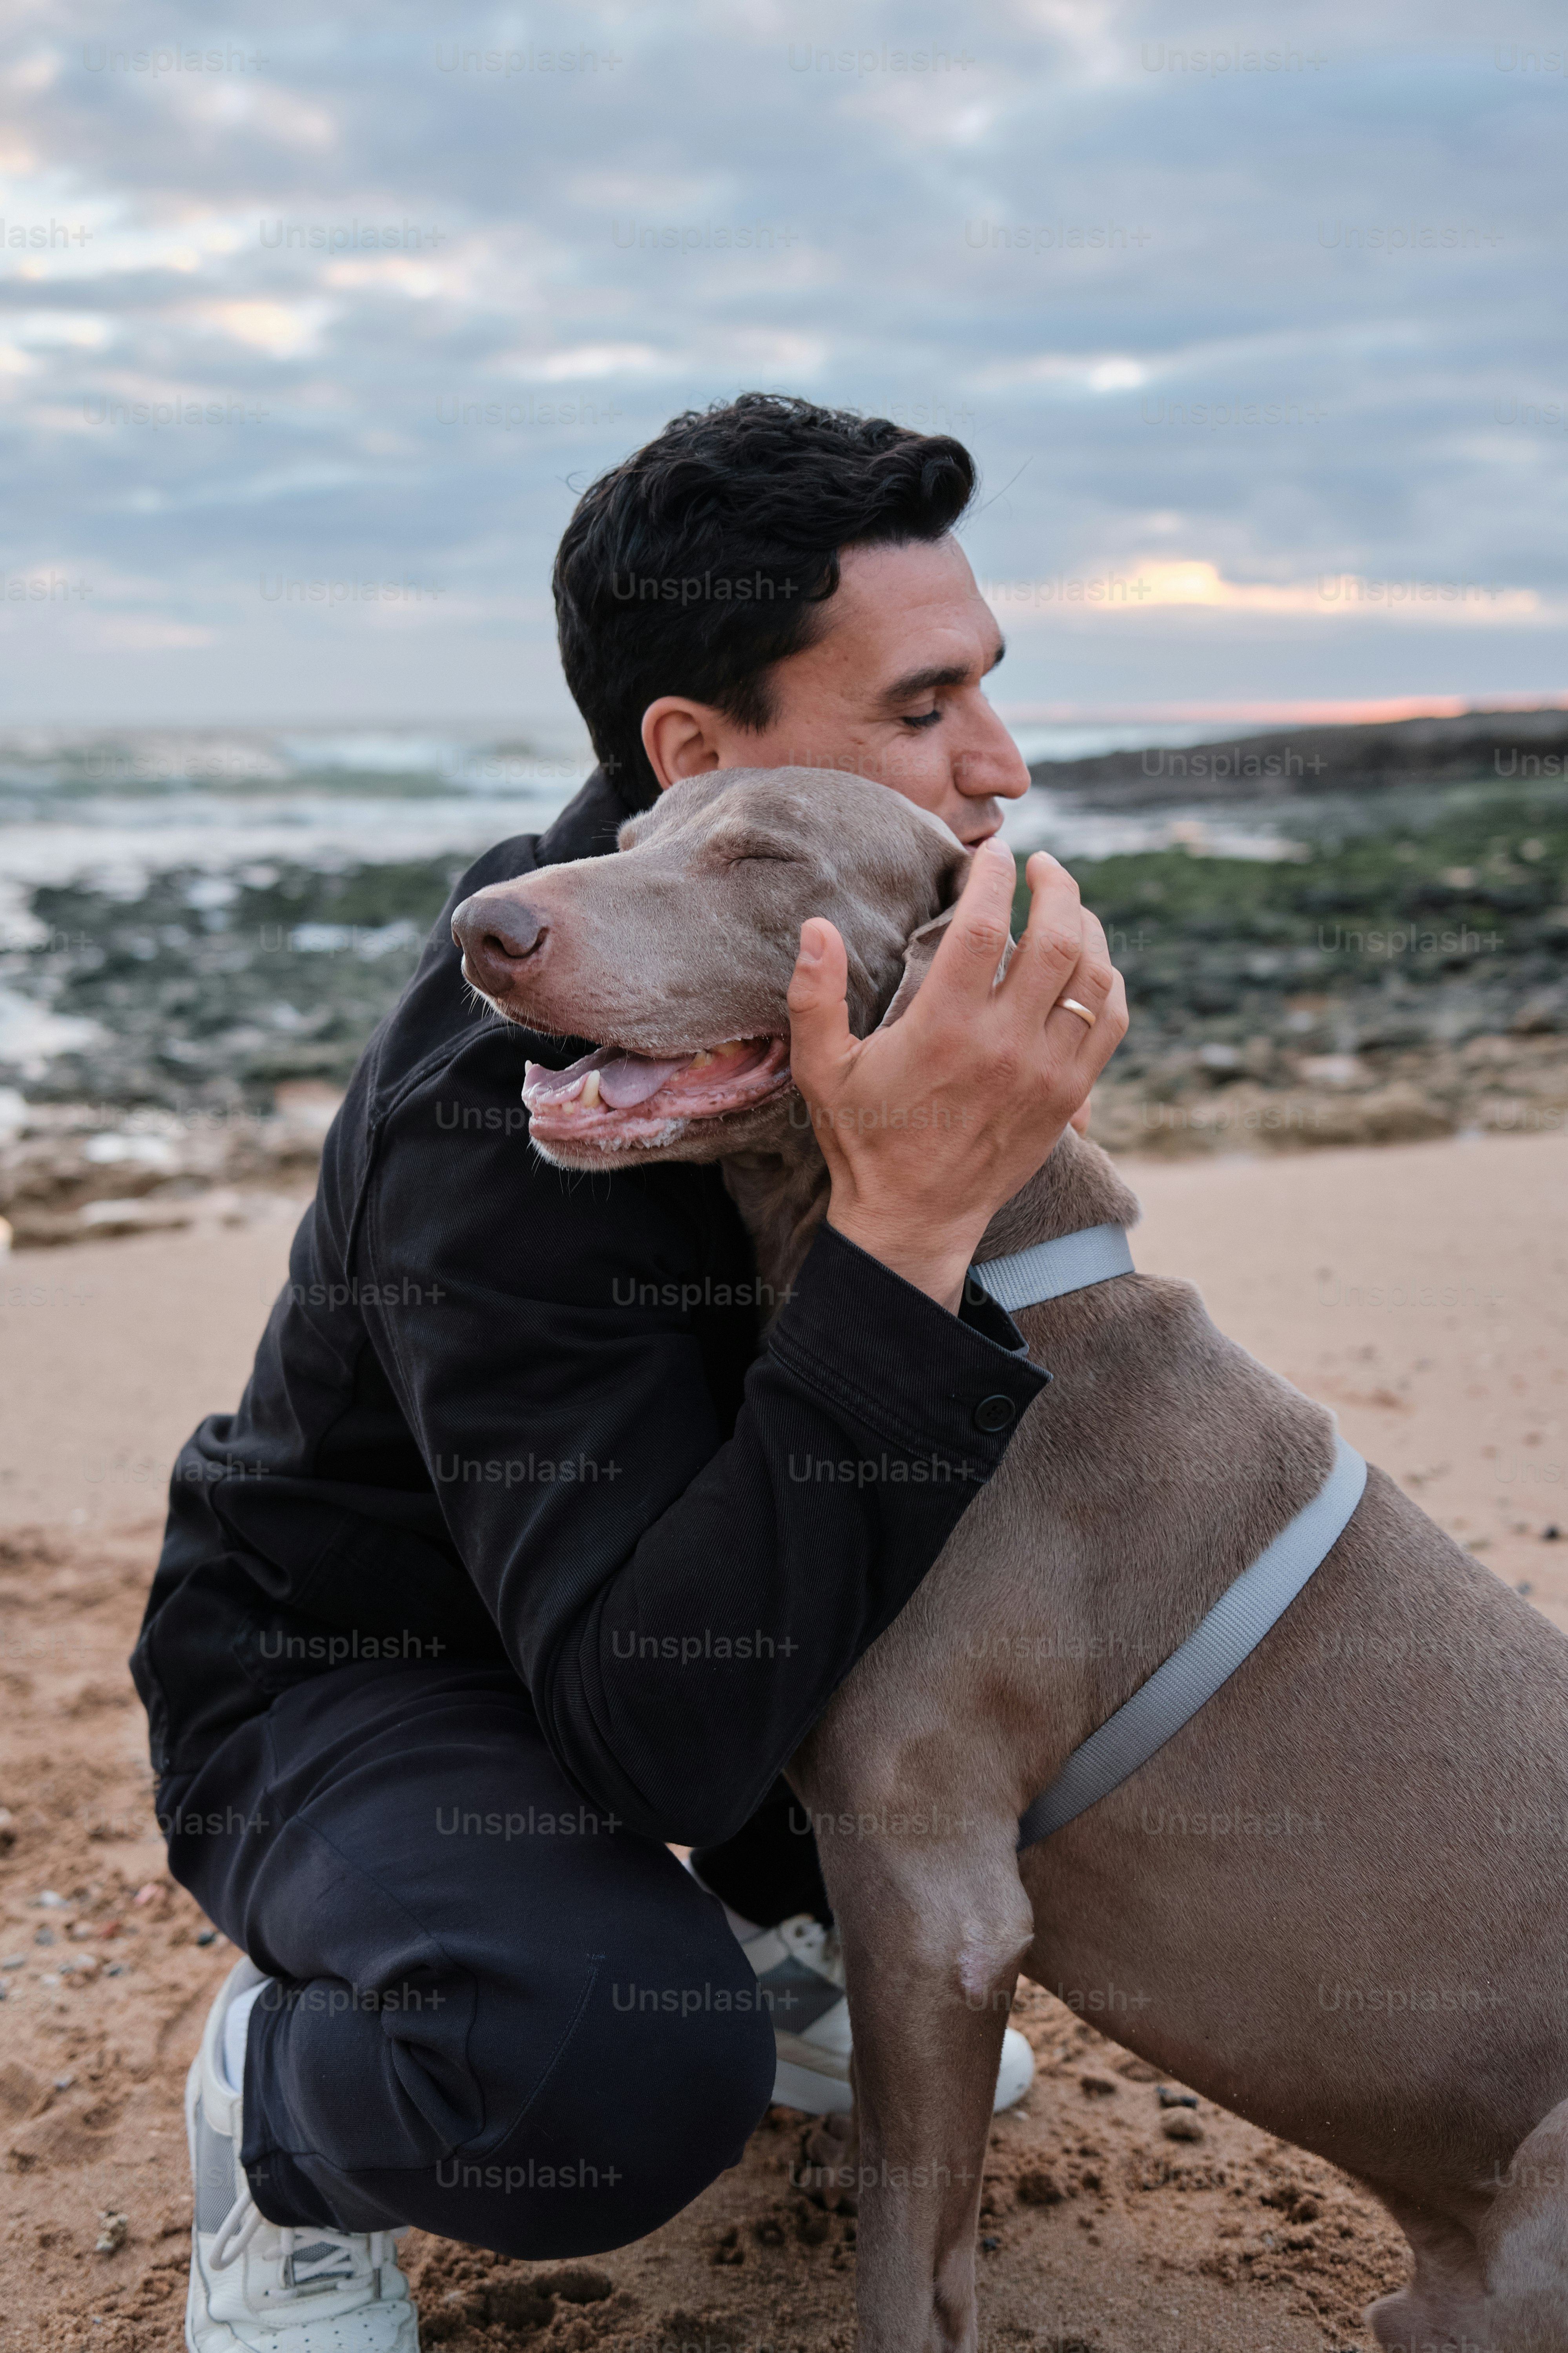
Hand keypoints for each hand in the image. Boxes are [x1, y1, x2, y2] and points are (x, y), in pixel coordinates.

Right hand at [787, 839, 1128, 1308]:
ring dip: (1089, 928)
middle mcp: (1005, 1046)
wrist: (915, 1218)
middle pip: (1059, 939)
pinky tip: (1090, 965)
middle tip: (1044, 866)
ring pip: (1095, 978)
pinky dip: (1108, 984)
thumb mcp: (820, 1070)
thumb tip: (816, 926)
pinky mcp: (1069, 1096)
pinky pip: (1110, 1024)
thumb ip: (814, 997)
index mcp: (945, 1029)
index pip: (985, 927)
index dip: (996, 877)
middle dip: (1058, 886)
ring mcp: (1047, 1073)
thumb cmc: (865, 1140)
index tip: (996, 853)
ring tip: (1068, 907)